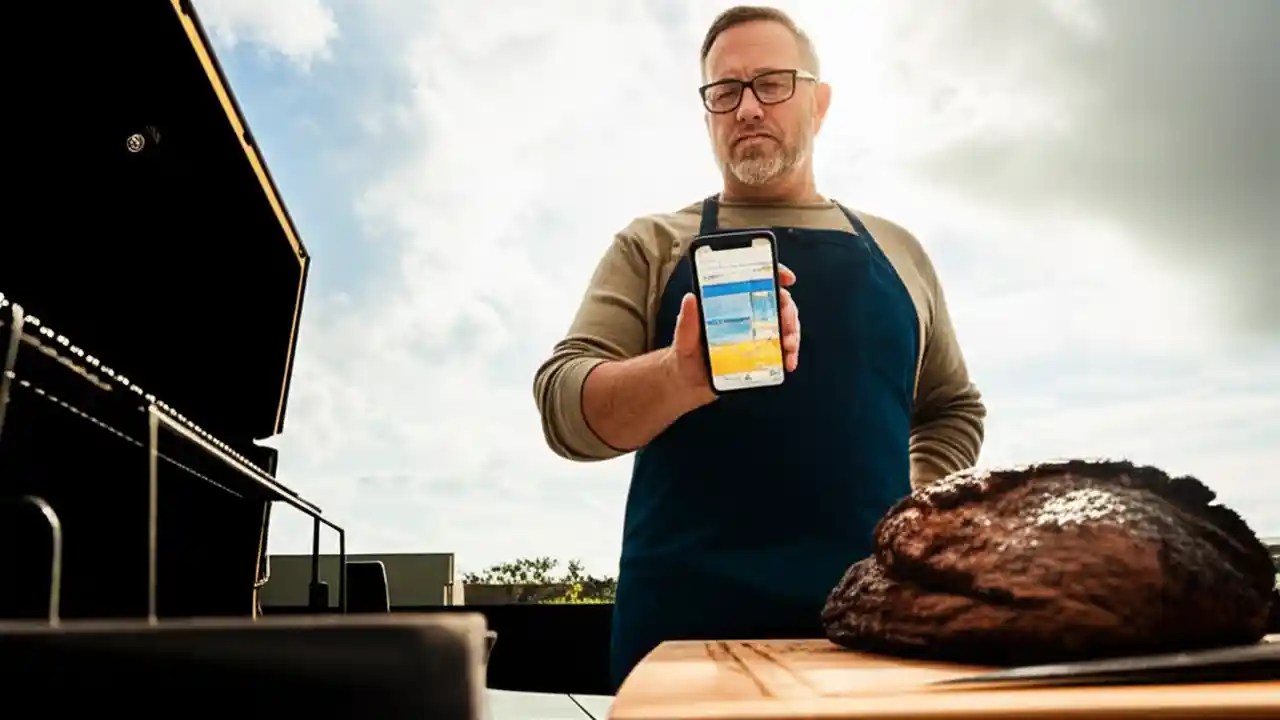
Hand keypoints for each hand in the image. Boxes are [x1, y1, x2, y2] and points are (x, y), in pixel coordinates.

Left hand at [665, 264, 799, 399]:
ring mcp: (755, 334)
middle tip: (787, 328)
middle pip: (777, 303)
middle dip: (789, 313)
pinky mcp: (760, 353)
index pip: (756, 281)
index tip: (787, 278)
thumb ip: (687, 322)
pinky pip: (781, 349)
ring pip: (784, 325)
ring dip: (793, 334)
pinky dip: (789, 354)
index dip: (775, 274)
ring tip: (789, 348)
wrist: (688, 385)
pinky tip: (788, 363)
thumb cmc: (685, 356)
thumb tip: (690, 298)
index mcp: (730, 304)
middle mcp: (746, 315)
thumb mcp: (683, 338)